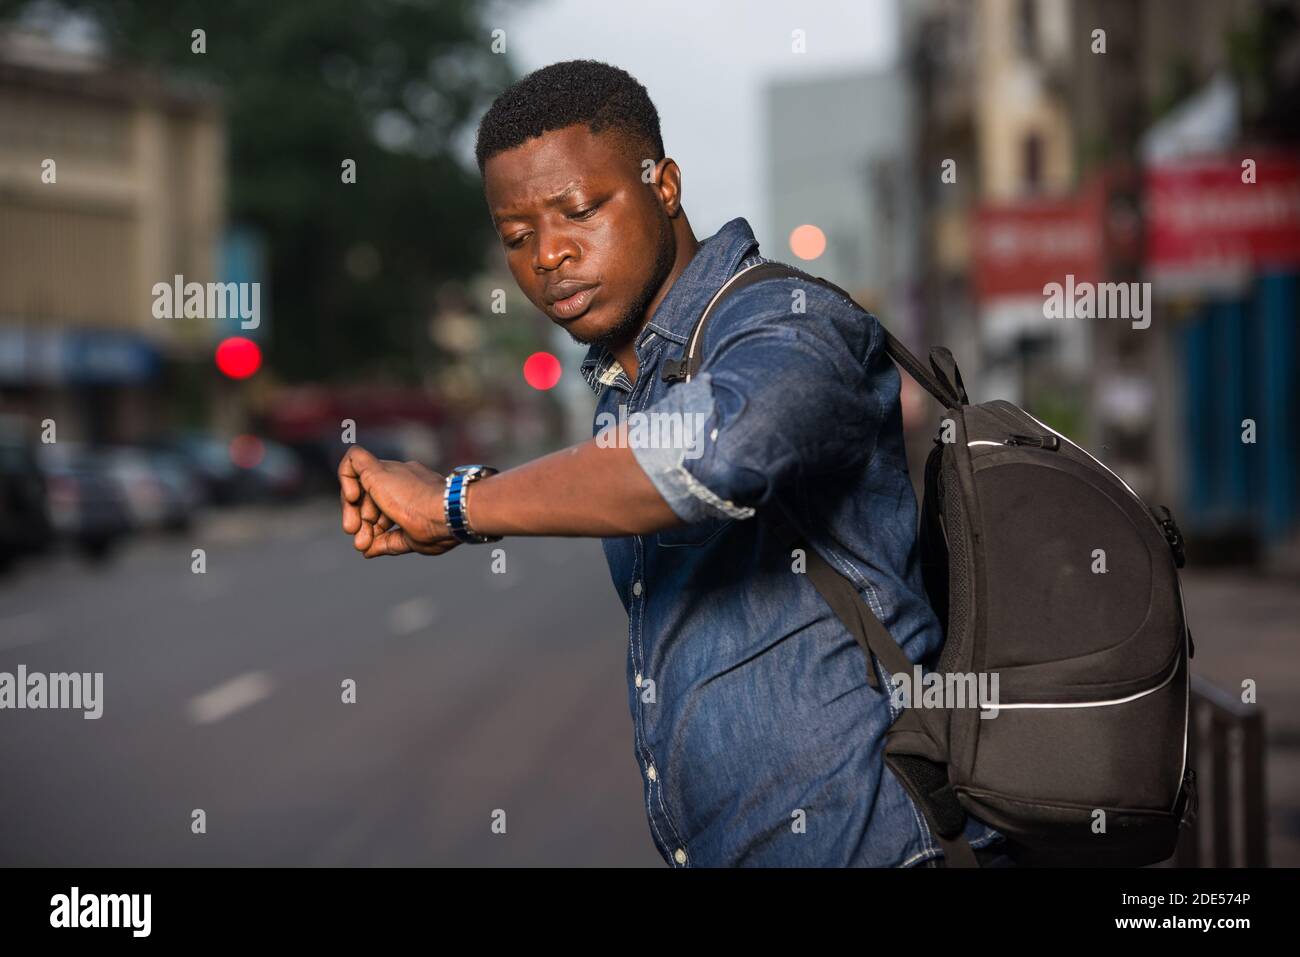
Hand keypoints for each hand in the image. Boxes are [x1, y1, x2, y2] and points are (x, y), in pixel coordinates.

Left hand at [338, 446, 459, 557]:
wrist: (447, 513)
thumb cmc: (438, 528)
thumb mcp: (408, 540)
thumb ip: (387, 542)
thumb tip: (367, 551)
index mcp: (410, 494)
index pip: (381, 507)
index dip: (371, 527)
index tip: (367, 544)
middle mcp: (400, 479)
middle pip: (368, 496)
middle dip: (359, 520)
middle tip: (359, 541)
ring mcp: (389, 472)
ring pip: (359, 483)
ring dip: (352, 509)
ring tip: (355, 527)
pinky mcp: (377, 468)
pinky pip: (354, 459)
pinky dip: (346, 479)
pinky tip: (352, 498)